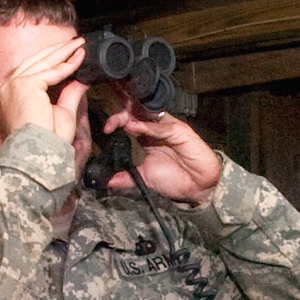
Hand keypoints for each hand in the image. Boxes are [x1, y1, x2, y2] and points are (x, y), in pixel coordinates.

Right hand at [0, 36, 89, 150]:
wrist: (39, 153)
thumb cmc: (46, 142)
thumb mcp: (61, 113)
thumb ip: (69, 94)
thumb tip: (81, 80)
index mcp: (10, 96)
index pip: (32, 72)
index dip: (53, 62)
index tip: (70, 56)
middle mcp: (7, 89)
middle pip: (35, 62)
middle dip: (58, 51)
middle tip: (76, 43)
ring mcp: (13, 85)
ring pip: (42, 62)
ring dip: (63, 52)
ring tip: (78, 45)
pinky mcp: (24, 85)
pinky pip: (50, 72)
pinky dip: (66, 65)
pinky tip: (78, 58)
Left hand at [101, 103, 222, 205]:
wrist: (196, 189)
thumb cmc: (174, 180)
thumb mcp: (143, 178)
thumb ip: (124, 177)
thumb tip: (104, 181)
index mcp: (147, 135)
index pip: (128, 119)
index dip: (116, 120)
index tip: (105, 129)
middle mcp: (157, 127)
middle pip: (136, 111)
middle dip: (120, 110)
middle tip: (109, 120)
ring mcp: (169, 127)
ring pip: (147, 114)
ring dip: (130, 115)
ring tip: (116, 122)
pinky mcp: (181, 131)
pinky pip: (162, 126)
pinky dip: (147, 126)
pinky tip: (133, 127)